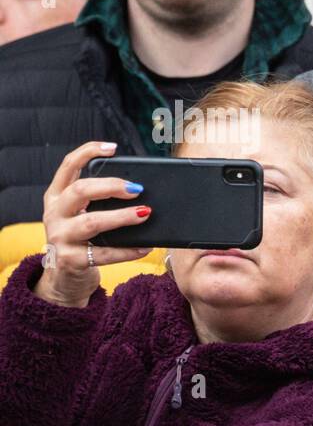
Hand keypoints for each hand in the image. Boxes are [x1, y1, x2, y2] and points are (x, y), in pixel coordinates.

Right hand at [37, 142, 152, 307]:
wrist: (64, 277)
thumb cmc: (82, 239)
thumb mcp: (82, 215)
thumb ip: (99, 200)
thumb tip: (139, 188)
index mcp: (57, 196)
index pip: (68, 166)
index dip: (89, 152)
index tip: (113, 148)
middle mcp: (54, 213)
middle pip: (80, 191)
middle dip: (110, 186)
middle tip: (137, 188)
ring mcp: (60, 237)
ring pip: (91, 222)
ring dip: (121, 217)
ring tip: (145, 213)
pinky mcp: (70, 260)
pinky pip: (103, 253)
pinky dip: (127, 250)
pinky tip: (145, 247)